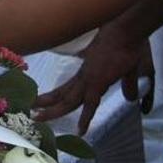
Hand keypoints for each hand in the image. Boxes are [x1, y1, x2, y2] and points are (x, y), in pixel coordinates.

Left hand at [34, 23, 153, 134]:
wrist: (125, 31)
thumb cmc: (124, 45)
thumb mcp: (125, 70)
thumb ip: (127, 85)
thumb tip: (130, 98)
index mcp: (86, 73)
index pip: (66, 88)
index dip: (54, 97)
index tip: (41, 102)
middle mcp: (83, 77)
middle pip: (62, 94)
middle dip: (46, 104)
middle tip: (31, 112)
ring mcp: (89, 80)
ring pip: (68, 100)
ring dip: (54, 111)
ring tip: (37, 118)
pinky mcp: (98, 82)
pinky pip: (90, 104)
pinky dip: (86, 118)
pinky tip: (81, 131)